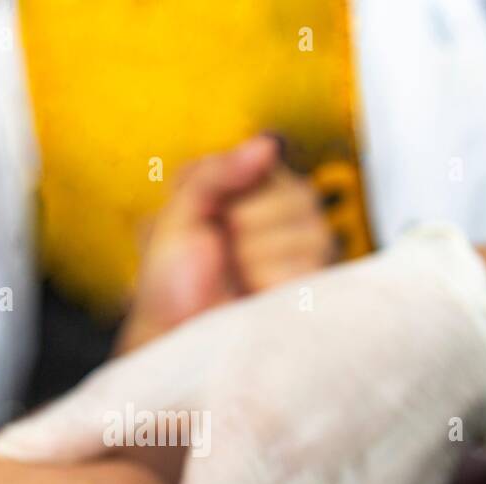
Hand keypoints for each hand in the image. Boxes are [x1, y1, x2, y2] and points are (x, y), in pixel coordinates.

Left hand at [119, 136, 336, 352]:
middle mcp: (289, 215)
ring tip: (238, 279)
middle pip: (297, 198)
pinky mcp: (316, 287)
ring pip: (307, 234)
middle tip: (223, 255)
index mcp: (255, 188)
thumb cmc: (170, 281)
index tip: (209, 221)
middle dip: (245, 230)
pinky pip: (309, 269)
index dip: (231, 196)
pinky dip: (271, 284)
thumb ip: (215, 173)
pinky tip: (255, 295)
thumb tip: (266, 145)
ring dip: (256, 260)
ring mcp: (309, 252)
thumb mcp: (176, 215)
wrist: (173, 335)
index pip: (269, 164)